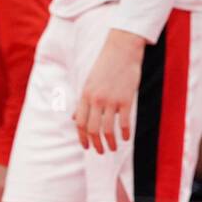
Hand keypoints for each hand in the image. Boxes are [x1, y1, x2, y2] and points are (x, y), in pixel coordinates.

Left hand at [74, 29, 145, 153]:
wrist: (122, 50)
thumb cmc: (106, 66)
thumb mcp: (89, 83)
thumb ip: (83, 102)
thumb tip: (75, 118)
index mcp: (85, 95)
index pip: (80, 123)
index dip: (82, 138)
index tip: (87, 147)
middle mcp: (96, 99)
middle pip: (92, 129)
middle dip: (96, 144)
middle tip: (101, 151)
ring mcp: (111, 100)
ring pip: (107, 129)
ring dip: (110, 143)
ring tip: (113, 148)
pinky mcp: (126, 99)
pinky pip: (124, 122)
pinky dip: (125, 133)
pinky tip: (126, 138)